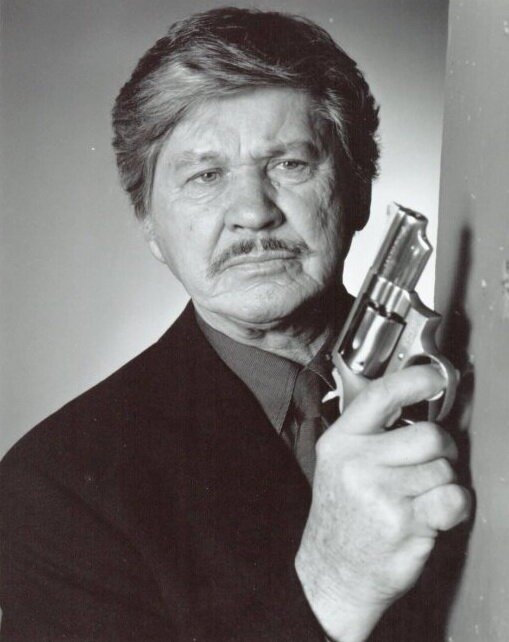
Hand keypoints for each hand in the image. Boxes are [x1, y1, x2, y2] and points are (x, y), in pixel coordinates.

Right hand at [295, 365, 470, 641]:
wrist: (333, 574)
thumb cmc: (343, 517)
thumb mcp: (338, 464)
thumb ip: (369, 433)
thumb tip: (414, 401)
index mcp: (340, 443)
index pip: (381, 396)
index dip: (416, 379)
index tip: (436, 377)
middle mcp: (357, 464)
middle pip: (428, 436)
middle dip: (443, 448)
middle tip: (433, 460)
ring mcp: (381, 495)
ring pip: (444, 469)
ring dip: (442, 482)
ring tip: (419, 497)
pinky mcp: (404, 523)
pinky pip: (454, 498)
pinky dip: (455, 505)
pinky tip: (433, 513)